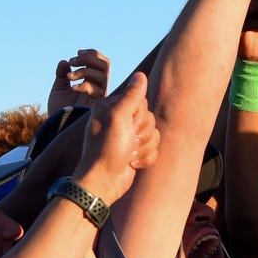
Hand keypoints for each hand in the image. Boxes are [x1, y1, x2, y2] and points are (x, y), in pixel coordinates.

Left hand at [47, 49, 110, 115]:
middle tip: (72, 61)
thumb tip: (64, 62)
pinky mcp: (98, 106)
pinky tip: (72, 88)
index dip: (92, 54)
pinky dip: (84, 85)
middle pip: (105, 65)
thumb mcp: (59, 89)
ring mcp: (99, 97)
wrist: (57, 128)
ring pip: (102, 75)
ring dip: (84, 70)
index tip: (77, 52)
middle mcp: (99, 88)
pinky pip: (97, 90)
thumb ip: (62, 74)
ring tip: (69, 76)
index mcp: (92, 82)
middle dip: (88, 58)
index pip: (101, 63)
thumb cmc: (59, 111)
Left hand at [75, 71, 159, 205]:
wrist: (104, 182)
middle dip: (143, 134)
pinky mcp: (135, 151)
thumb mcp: (118, 118)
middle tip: (128, 143)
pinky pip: (154, 149)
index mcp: (111, 107)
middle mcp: (119, 120)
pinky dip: (145, 158)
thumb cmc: (106, 150)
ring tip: (129, 155)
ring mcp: (128, 136)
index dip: (139, 115)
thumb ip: (131, 96)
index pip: (141, 101)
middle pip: (149, 117)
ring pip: (154, 134)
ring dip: (144, 147)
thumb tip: (141, 75)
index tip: (128, 126)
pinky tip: (132, 163)